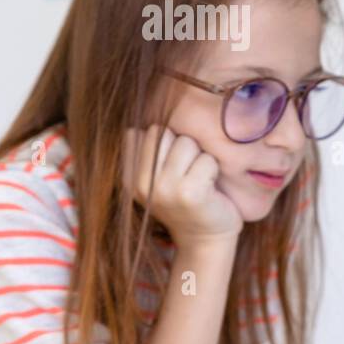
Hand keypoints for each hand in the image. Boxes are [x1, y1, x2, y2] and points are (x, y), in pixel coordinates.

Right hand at [124, 126, 242, 243]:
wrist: (206, 239)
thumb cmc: (188, 200)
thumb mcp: (158, 177)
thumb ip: (150, 150)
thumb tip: (151, 104)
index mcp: (128, 176)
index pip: (139, 132)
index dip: (163, 142)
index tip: (171, 165)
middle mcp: (141, 182)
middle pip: (162, 131)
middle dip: (183, 146)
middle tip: (188, 172)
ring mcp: (164, 188)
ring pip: (186, 142)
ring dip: (200, 157)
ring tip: (199, 180)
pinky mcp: (190, 193)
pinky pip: (207, 159)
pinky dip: (214, 170)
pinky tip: (210, 189)